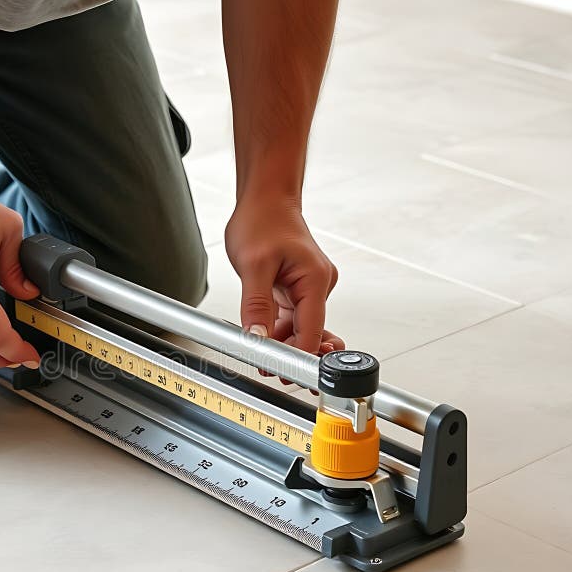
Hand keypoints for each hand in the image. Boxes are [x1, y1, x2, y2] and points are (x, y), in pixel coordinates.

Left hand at [225, 196, 343, 361]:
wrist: (264, 200)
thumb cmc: (262, 220)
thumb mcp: (253, 265)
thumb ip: (256, 305)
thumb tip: (258, 338)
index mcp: (315, 279)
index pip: (312, 331)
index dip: (298, 357)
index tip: (282, 372)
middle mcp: (318, 285)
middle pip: (310, 334)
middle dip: (291, 355)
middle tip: (269, 369)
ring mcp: (309, 288)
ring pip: (299, 328)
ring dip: (282, 344)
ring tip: (261, 356)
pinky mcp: (298, 289)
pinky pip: (292, 318)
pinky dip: (279, 330)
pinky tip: (265, 338)